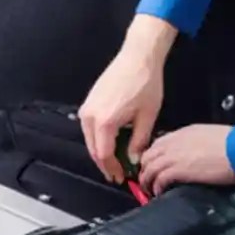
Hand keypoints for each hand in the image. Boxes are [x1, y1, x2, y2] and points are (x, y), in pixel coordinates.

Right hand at [78, 14, 176, 182]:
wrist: (138, 56)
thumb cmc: (145, 84)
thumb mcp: (148, 116)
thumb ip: (139, 142)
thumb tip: (134, 160)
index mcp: (104, 122)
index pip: (104, 155)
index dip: (112, 169)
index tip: (122, 178)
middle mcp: (90, 116)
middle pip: (93, 149)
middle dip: (105, 164)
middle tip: (117, 174)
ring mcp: (87, 108)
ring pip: (90, 139)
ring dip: (101, 152)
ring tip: (116, 161)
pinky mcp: (88, 102)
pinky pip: (90, 128)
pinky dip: (98, 139)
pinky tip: (111, 142)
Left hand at [138, 124, 234, 195]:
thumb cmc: (234, 143)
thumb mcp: (210, 137)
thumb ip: (197, 144)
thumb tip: (196, 155)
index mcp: (183, 133)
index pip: (158, 143)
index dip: (153, 156)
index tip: (153, 165)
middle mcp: (174, 142)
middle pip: (148, 155)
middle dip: (145, 168)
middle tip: (147, 179)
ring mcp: (174, 155)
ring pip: (149, 168)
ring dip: (147, 180)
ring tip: (149, 190)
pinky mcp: (178, 170)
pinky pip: (159, 179)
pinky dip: (156, 187)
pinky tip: (159, 192)